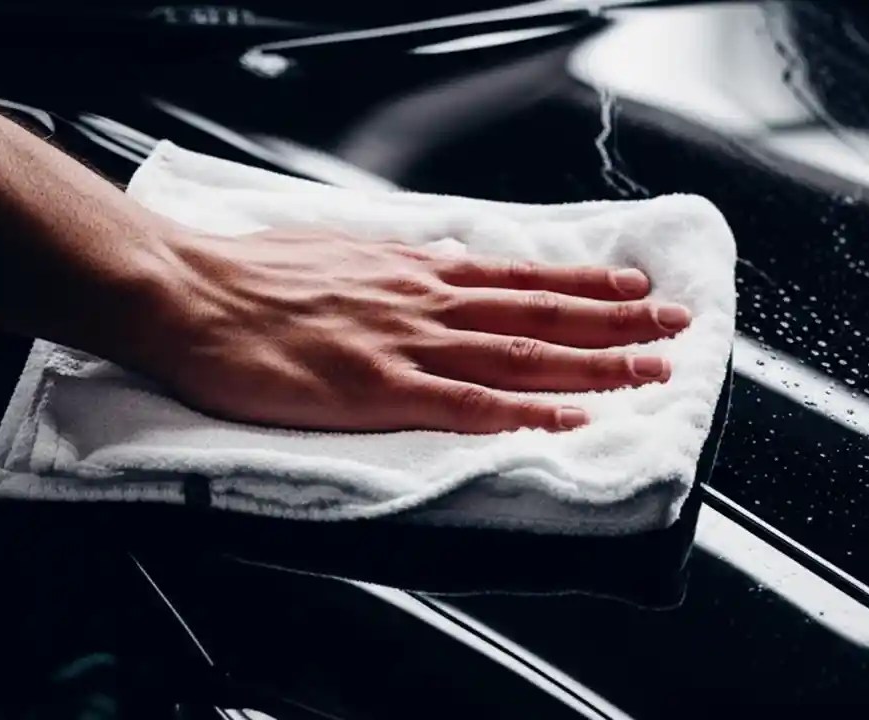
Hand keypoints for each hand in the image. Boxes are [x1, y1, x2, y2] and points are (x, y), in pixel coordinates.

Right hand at [139, 227, 691, 432]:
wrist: (191, 291)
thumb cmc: (257, 275)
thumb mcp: (345, 252)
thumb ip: (405, 268)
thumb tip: (450, 267)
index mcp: (418, 271)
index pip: (523, 279)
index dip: (586, 284)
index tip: (635, 287)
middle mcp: (429, 301)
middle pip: (543, 314)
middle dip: (618, 323)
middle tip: (677, 329)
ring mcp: (409, 346)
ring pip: (524, 355)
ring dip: (595, 364)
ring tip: (651, 372)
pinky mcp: (380, 390)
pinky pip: (469, 404)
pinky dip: (527, 410)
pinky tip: (571, 418)